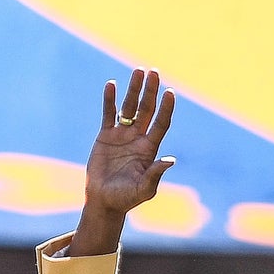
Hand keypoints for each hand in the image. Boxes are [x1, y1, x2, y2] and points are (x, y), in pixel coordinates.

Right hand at [69, 69, 175, 255]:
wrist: (103, 202)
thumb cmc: (125, 199)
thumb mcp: (143, 189)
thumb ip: (155, 175)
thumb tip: (170, 160)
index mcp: (149, 149)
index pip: (160, 123)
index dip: (165, 108)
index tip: (170, 92)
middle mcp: (137, 138)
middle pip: (147, 110)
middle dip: (150, 91)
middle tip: (153, 72)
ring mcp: (122, 135)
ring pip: (129, 107)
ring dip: (133, 90)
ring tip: (138, 71)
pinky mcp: (106, 136)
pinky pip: (108, 114)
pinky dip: (109, 100)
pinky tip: (111, 85)